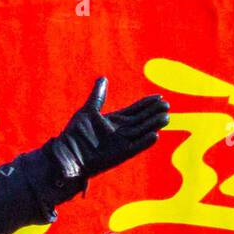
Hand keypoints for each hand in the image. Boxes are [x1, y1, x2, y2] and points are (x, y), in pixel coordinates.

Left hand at [47, 77, 169, 180]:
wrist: (67, 154)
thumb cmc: (75, 134)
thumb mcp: (88, 111)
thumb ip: (98, 96)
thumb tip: (103, 78)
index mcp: (114, 121)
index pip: (135, 111)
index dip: (146, 104)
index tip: (159, 96)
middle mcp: (120, 132)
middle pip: (141, 120)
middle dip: (153, 112)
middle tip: (166, 104)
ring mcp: (121, 143)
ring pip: (141, 132)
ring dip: (153, 125)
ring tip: (166, 117)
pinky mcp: (119, 154)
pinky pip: (135, 147)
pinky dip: (144, 142)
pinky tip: (155, 135)